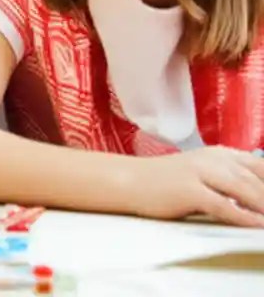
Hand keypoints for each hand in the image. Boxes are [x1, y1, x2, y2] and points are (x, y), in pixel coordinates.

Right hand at [126, 147, 263, 226]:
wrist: (129, 180)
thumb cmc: (165, 181)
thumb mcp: (202, 172)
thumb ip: (229, 178)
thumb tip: (256, 196)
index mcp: (219, 154)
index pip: (259, 166)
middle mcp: (212, 159)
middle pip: (255, 179)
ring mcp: (200, 172)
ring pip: (244, 189)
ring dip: (263, 206)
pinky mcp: (189, 190)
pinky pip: (223, 205)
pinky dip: (244, 217)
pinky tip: (257, 225)